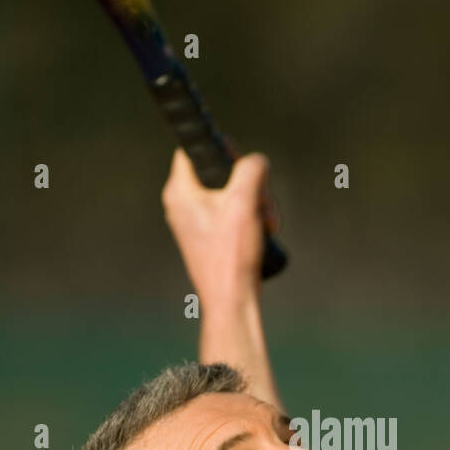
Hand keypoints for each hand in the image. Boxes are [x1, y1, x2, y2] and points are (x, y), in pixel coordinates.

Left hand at [162, 148, 279, 303]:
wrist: (232, 300)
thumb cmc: (231, 254)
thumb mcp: (244, 201)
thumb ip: (251, 169)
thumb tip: (258, 162)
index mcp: (180, 192)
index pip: (192, 151)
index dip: (220, 149)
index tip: (240, 161)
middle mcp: (184, 206)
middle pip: (220, 173)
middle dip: (250, 184)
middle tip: (263, 201)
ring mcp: (197, 223)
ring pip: (232, 195)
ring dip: (257, 203)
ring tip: (269, 223)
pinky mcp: (210, 238)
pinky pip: (233, 214)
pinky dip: (251, 218)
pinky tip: (265, 231)